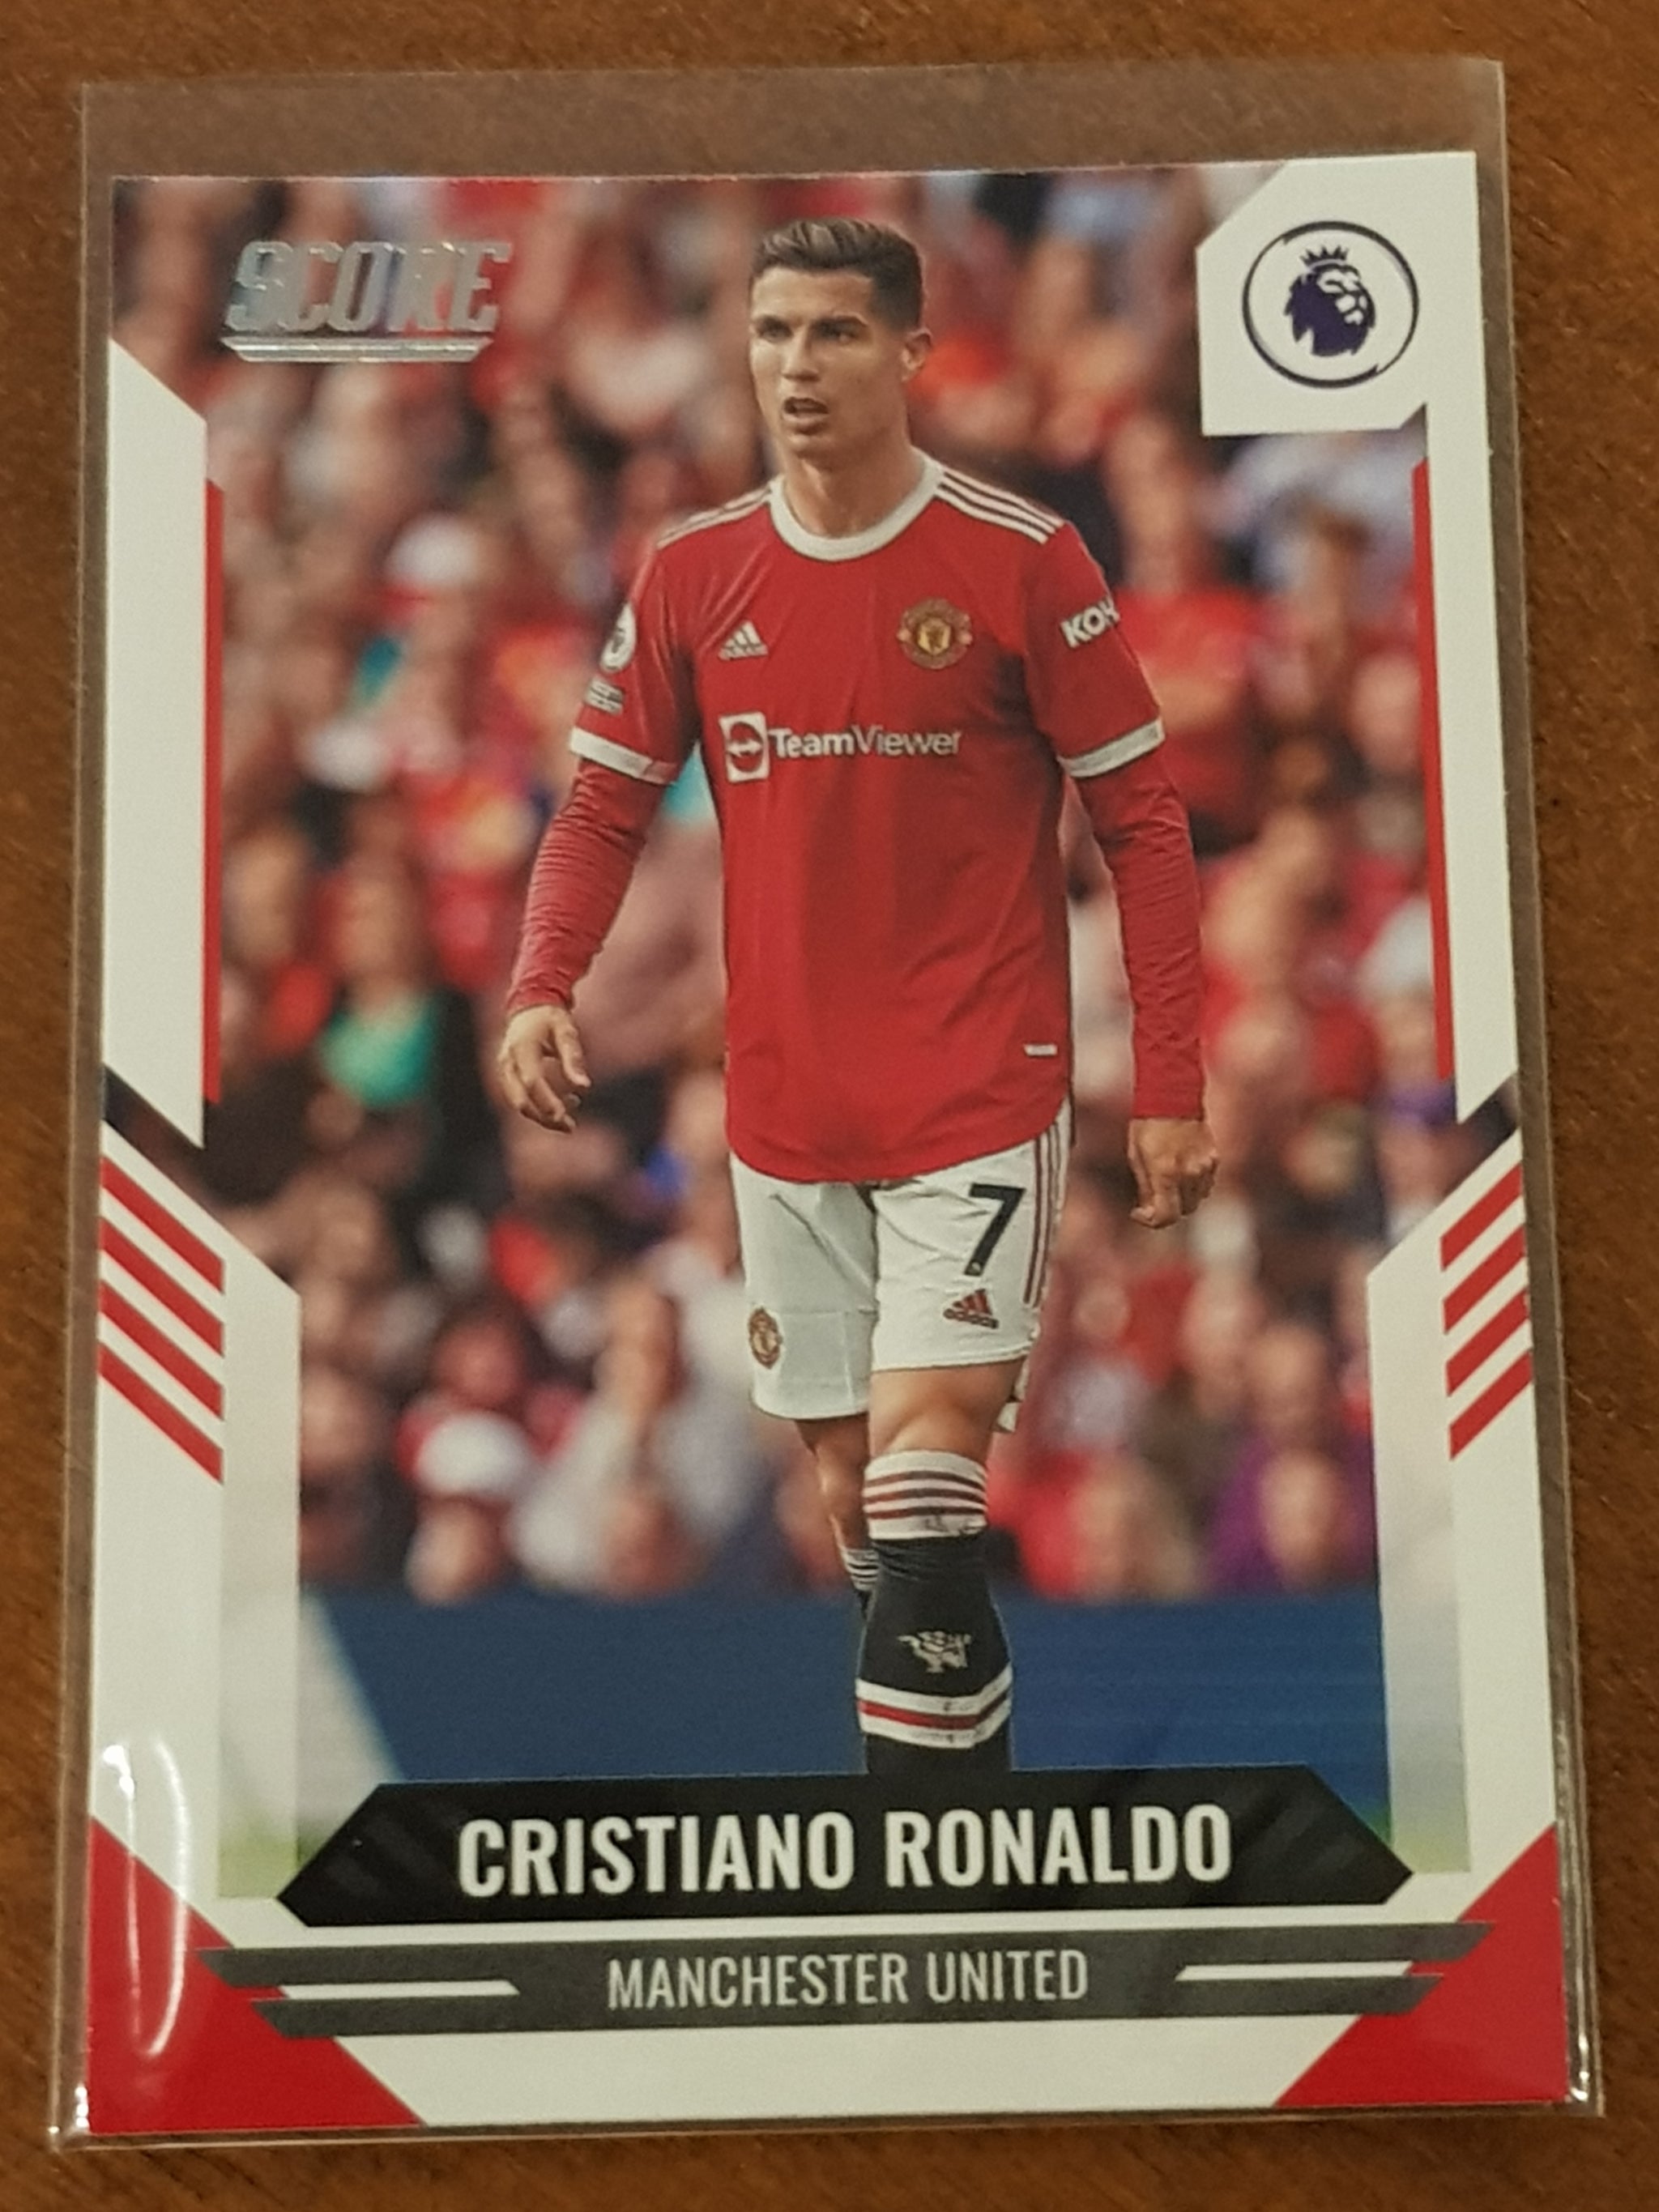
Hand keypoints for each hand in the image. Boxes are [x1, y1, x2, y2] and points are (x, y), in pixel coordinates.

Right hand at [497, 1002, 590, 1131]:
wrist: (529, 1005)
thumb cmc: (551, 1017)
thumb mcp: (567, 1031)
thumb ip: (573, 1058)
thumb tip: (585, 1086)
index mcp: (521, 1047)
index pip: (532, 1081)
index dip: (547, 1101)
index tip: (566, 1116)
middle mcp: (507, 1060)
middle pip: (521, 1099)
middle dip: (545, 1117)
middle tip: (571, 1126)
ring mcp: (503, 1069)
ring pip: (518, 1103)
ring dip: (543, 1115)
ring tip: (571, 1117)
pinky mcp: (506, 1076)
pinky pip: (519, 1098)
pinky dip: (538, 1107)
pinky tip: (561, 1106)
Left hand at [1128, 1116, 1217, 1228]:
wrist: (1172, 1096)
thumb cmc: (1148, 1124)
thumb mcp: (1136, 1156)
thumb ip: (1145, 1186)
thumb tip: (1148, 1207)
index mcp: (1166, 1172)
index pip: (1166, 1216)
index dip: (1151, 1221)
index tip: (1139, 1212)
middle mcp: (1189, 1173)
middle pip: (1184, 1212)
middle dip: (1167, 1210)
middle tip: (1151, 1200)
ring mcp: (1205, 1166)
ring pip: (1197, 1199)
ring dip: (1183, 1199)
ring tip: (1167, 1183)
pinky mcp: (1214, 1158)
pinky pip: (1207, 1184)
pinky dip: (1194, 1185)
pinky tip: (1181, 1171)